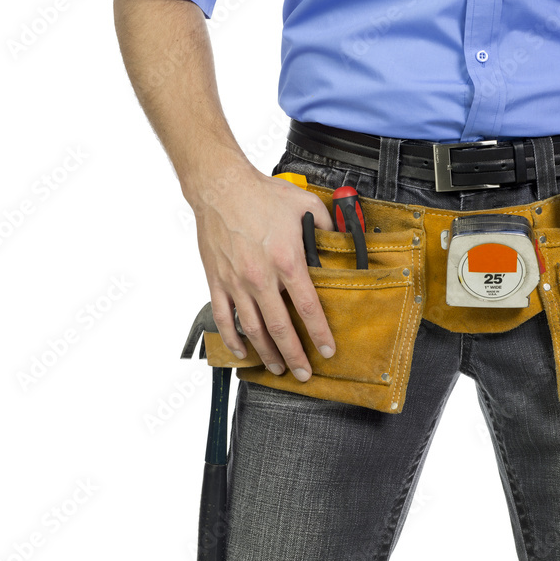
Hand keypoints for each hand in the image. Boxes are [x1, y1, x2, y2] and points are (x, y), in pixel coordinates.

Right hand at [187, 163, 335, 380]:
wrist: (220, 188)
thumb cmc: (262, 195)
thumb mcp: (306, 205)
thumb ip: (328, 226)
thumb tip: (343, 241)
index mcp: (287, 261)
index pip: (308, 308)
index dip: (319, 333)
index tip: (328, 350)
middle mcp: (261, 277)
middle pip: (280, 328)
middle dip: (295, 356)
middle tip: (304, 373)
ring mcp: (236, 282)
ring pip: (253, 329)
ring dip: (267, 352)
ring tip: (279, 367)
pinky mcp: (217, 281)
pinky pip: (225, 318)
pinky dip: (233, 339)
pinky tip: (243, 352)